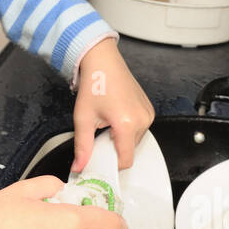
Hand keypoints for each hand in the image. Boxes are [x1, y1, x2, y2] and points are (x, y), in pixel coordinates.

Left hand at [71, 37, 154, 172]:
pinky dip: (128, 128)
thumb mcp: (83, 118)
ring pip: (135, 141)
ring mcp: (148, 114)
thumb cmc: (95, 84)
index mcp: (127, 124)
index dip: (111, 163)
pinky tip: (116, 115)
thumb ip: (82, 146)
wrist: (103, 61)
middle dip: (114, 147)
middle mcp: (142, 120)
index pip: (125, 160)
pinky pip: (139, 129)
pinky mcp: (149, 109)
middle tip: (100, 133)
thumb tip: (79, 167)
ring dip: (121, 138)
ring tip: (108, 121)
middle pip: (129, 151)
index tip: (99, 158)